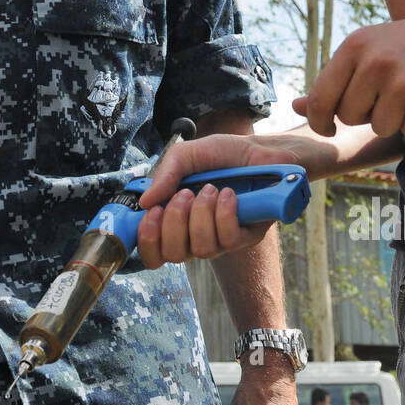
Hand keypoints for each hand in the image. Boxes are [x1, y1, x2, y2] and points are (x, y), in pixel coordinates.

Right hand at [135, 132, 331, 268]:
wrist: (261, 150)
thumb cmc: (224, 155)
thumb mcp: (187, 156)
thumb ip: (164, 176)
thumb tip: (142, 203)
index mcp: (177, 221)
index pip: (154, 251)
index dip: (146, 240)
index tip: (150, 213)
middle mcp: (197, 236)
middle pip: (173, 254)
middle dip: (174, 222)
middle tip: (185, 194)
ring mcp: (222, 240)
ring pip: (201, 249)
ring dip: (201, 215)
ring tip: (210, 189)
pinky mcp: (247, 238)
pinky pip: (228, 240)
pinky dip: (224, 214)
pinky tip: (229, 194)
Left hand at [292, 1, 404, 139]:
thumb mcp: (375, 48)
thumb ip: (337, 78)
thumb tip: (297, 105)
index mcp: (355, 45)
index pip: (320, 97)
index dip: (320, 119)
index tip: (327, 126)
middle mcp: (374, 62)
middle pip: (349, 117)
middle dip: (366, 114)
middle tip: (393, 91)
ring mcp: (403, 82)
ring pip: (380, 128)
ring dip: (397, 118)